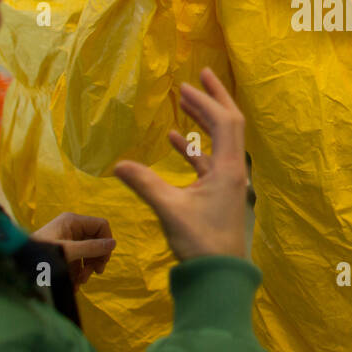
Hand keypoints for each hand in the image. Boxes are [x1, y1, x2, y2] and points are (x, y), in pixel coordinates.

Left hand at [31, 212, 115, 289]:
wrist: (18, 265)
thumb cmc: (40, 254)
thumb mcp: (68, 252)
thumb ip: (91, 248)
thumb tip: (113, 244)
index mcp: (73, 221)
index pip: (101, 226)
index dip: (106, 242)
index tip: (103, 260)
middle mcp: (72, 228)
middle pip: (96, 240)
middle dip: (96, 258)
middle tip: (95, 273)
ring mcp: (68, 240)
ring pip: (88, 252)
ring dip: (88, 268)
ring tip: (80, 282)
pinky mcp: (63, 252)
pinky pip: (78, 260)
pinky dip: (79, 272)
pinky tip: (74, 284)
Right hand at [114, 68, 248, 260]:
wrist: (218, 275)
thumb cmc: (200, 241)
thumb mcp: (169, 209)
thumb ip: (145, 184)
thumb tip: (118, 164)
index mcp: (228, 168)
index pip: (225, 122)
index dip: (208, 100)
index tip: (189, 83)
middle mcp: (233, 171)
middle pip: (229, 124)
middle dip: (214, 100)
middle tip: (200, 76)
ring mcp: (227, 183)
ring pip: (219, 142)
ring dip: (202, 121)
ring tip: (184, 103)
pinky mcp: (219, 195)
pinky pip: (208, 162)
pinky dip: (192, 148)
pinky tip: (173, 140)